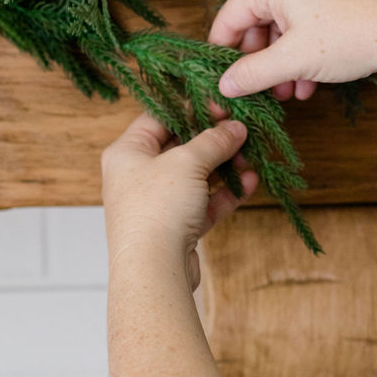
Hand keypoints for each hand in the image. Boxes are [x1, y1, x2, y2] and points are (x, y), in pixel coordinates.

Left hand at [101, 113, 258, 290]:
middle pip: (180, 147)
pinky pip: (203, 203)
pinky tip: (249, 182)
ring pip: (195, 176)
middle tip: (241, 131)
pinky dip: (224, 193)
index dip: (190, 108)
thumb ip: (213, 141)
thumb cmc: (157, 208)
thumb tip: (234, 127)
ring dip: (224, 166)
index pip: (159, 117)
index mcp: (127, 152)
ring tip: (250, 158)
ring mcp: (156, 203)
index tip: (221, 106)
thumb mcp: (186, 162)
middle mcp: (137, 176)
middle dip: (214, 140)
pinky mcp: (174, 227)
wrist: (153, 270)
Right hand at [209, 0, 376, 101]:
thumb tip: (224, 85)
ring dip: (284, 61)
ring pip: (285, 23)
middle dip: (262, 61)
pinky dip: (304, 48)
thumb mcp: (294, 61)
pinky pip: (306, 18)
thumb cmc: (353, 37)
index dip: (224, 52)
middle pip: (259, 20)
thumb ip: (252, 73)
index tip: (220, 79)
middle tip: (265, 93)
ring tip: (292, 92)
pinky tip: (311, 80)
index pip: (231, 16)